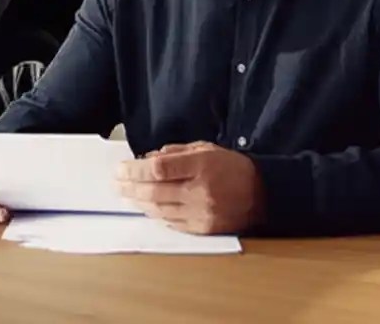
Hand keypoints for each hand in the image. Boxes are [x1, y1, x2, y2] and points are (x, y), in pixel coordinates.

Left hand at [115, 141, 265, 234]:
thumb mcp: (205, 149)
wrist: (263, 194)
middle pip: (154, 192)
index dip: (135, 170)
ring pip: (159, 209)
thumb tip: (148, 159)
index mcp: (201, 166)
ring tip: (127, 195)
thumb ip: (175, 153)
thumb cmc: (232, 168)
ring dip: (139, 202)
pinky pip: (172, 222)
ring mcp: (201, 213)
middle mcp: (200, 191)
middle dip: (130, 188)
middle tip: (116, 184)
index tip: (121, 169)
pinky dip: (156, 214)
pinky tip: (148, 207)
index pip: (159, 169)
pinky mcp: (203, 229)